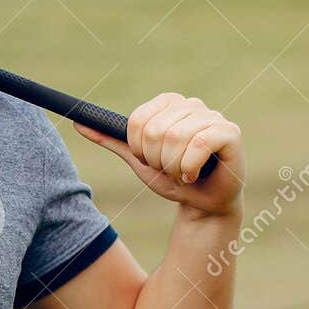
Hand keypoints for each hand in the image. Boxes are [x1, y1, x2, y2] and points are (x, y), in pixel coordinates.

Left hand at [75, 92, 244, 216]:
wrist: (203, 204)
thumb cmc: (172, 179)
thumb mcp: (137, 160)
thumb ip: (111, 140)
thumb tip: (77, 123)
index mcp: (168, 103)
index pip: (137, 120)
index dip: (139, 148)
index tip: (151, 160)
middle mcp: (191, 104)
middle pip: (155, 130)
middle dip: (157, 160)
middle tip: (170, 169)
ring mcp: (213, 116)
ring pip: (176, 138)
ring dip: (174, 167)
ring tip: (183, 173)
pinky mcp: (230, 132)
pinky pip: (200, 144)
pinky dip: (190, 167)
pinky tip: (194, 175)